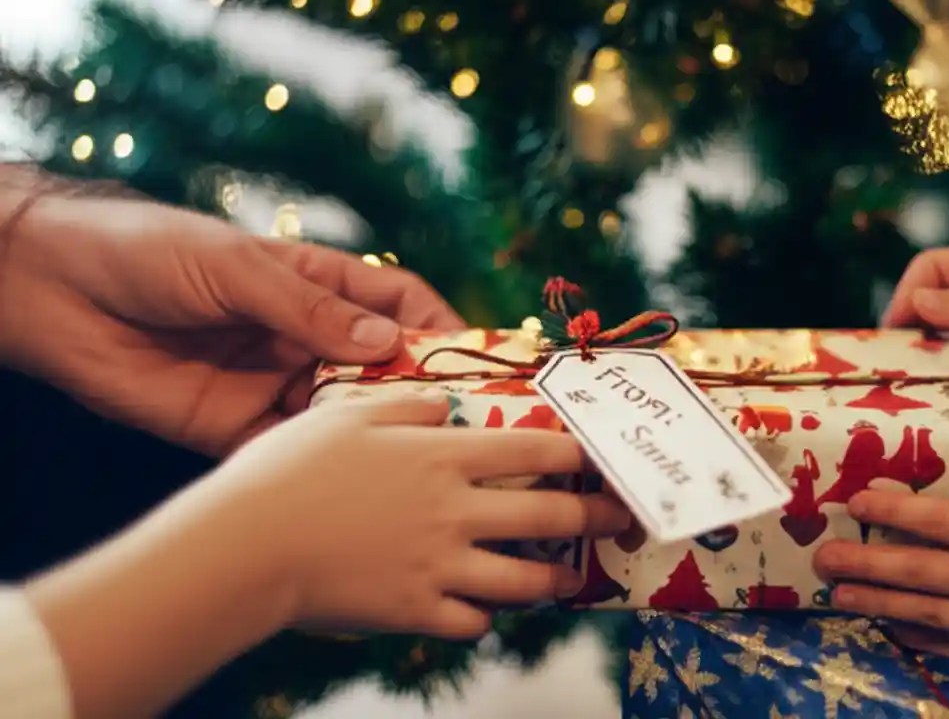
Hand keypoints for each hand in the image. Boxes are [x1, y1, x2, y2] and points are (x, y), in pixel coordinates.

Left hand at [0, 191, 462, 454]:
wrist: (53, 291)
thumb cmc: (150, 252)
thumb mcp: (238, 269)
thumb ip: (310, 312)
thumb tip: (389, 349)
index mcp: (314, 287)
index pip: (397, 309)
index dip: (441, 332)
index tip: (480, 363)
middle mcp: (304, 339)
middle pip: (382, 372)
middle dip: (424, 397)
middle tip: (465, 430)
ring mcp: (273, 386)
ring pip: (346, 419)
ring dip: (380, 439)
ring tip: (420, 464)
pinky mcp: (235, 429)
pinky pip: (293, 451)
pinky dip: (323, 466)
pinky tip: (353, 484)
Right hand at [204, 393, 630, 637]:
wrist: (248, 546)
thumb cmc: (289, 471)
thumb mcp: (347, 415)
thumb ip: (404, 407)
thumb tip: (442, 408)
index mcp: (443, 458)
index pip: (535, 453)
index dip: (578, 455)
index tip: (601, 458)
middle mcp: (456, 512)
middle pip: (550, 518)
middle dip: (596, 518)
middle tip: (620, 519)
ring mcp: (440, 566)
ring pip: (524, 580)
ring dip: (556, 580)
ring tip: (568, 580)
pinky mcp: (415, 611)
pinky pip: (472, 622)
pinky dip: (484, 618)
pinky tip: (483, 611)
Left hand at [813, 457, 948, 699]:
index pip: (938, 519)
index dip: (893, 509)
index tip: (855, 500)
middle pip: (918, 569)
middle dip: (865, 562)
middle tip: (821, 558)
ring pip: (928, 611)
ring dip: (880, 604)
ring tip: (839, 598)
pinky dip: (927, 642)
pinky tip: (899, 635)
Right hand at [882, 246, 948, 405]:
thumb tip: (913, 302)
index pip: (930, 272)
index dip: (908, 293)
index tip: (894, 326)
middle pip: (929, 315)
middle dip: (908, 336)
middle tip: (887, 363)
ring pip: (944, 354)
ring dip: (926, 368)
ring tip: (906, 389)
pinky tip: (938, 406)